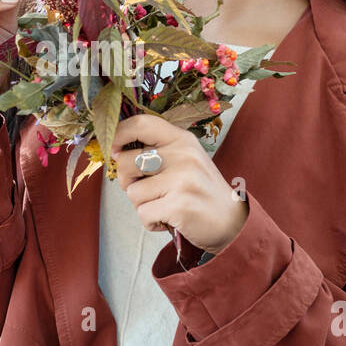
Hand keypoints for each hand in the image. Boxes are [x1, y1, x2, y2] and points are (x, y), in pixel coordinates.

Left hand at [109, 113, 248, 254]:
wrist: (232, 222)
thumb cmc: (200, 191)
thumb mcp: (186, 160)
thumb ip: (157, 152)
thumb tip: (116, 152)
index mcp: (182, 139)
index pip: (141, 123)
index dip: (119, 134)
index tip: (114, 150)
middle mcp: (183, 155)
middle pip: (125, 162)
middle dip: (127, 181)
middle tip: (148, 190)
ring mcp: (182, 180)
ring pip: (132, 192)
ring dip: (143, 205)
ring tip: (165, 205)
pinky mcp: (179, 205)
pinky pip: (143, 214)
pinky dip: (151, 222)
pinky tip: (170, 218)